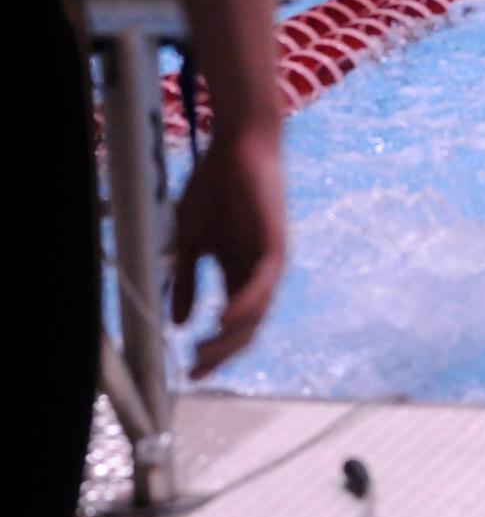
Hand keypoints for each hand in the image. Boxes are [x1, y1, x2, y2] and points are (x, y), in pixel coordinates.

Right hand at [172, 127, 284, 378]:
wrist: (237, 145)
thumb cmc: (215, 186)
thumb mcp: (192, 240)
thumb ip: (186, 280)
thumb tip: (177, 322)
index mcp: (237, 272)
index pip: (230, 323)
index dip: (212, 350)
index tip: (191, 371)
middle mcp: (256, 272)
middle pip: (246, 327)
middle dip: (221, 352)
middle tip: (197, 369)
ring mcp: (268, 261)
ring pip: (256, 313)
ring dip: (231, 336)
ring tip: (206, 351)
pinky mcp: (276, 245)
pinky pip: (264, 284)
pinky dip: (245, 305)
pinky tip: (225, 320)